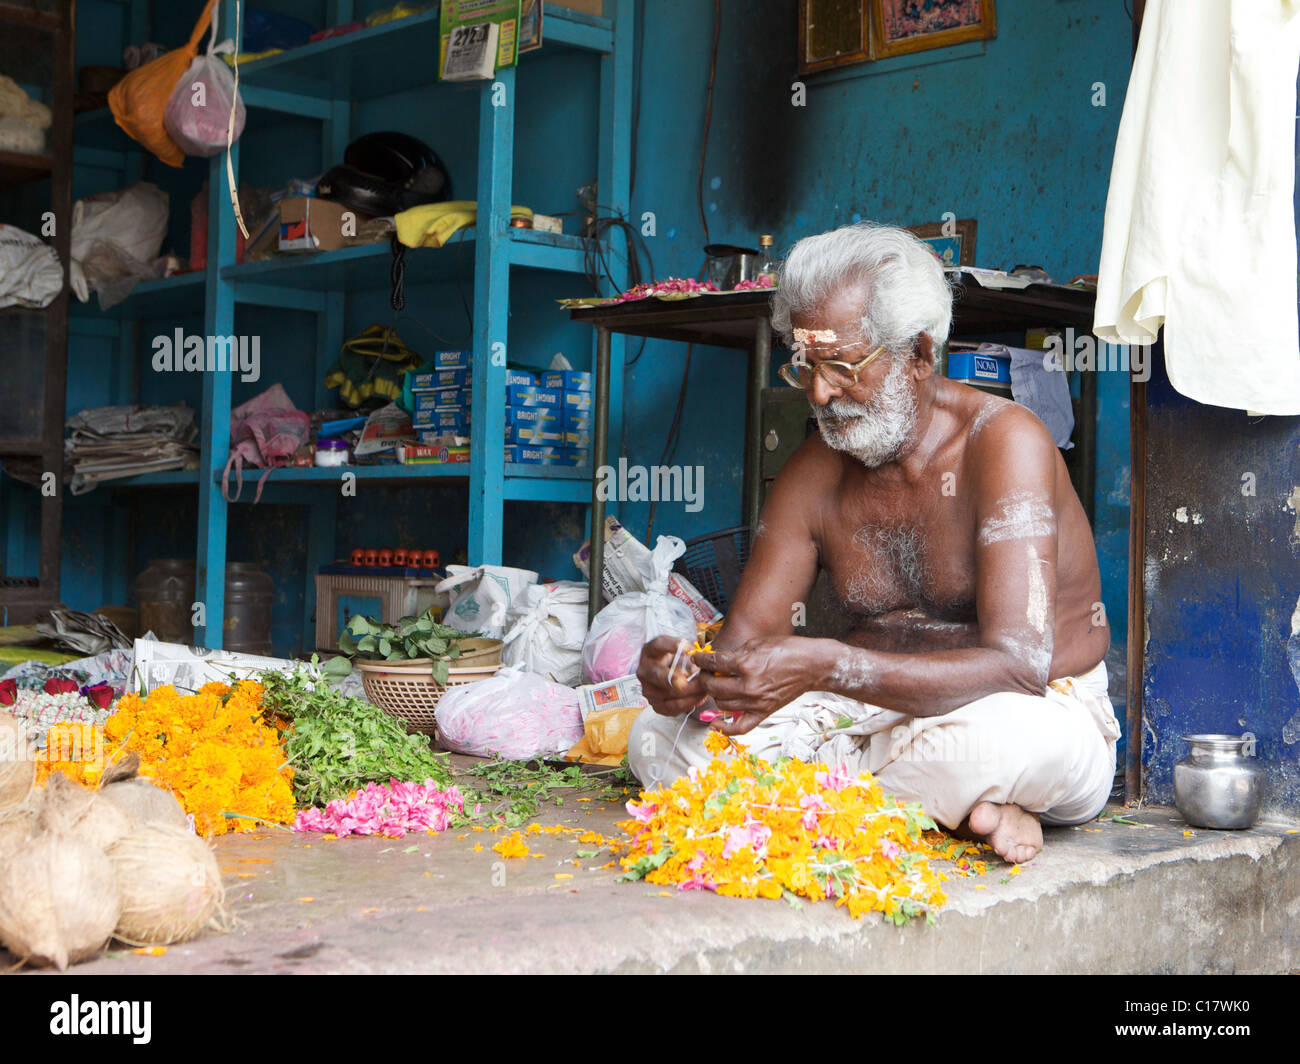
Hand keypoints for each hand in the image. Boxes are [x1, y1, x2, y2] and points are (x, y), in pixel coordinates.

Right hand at [637, 635, 707, 717]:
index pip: (658, 645)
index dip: (672, 645)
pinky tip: (700, 696)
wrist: (670, 675)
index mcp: (650, 651)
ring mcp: (648, 690)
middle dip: (673, 678)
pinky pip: (674, 707)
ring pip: (669, 693)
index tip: (688, 648)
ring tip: (705, 686)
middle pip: (658, 674)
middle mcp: (645, 671)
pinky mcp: (657, 705)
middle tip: (686, 681)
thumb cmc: (677, 659)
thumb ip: (689, 655)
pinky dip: (689, 702)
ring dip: (690, 691)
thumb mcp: (681, 651)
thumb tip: (695, 667)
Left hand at [694, 636, 816, 735]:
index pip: (713, 664)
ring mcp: (755, 702)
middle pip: (713, 686)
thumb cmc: (786, 650)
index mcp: (745, 664)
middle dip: (704, 678)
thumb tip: (716, 660)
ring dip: (715, 696)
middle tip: (704, 673)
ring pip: (721, 704)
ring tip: (716, 687)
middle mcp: (748, 686)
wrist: (810, 665)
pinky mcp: (763, 713)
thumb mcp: (757, 643)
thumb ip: (735, 653)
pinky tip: (715, 723)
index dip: (700, 661)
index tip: (696, 659)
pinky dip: (725, 728)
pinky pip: (739, 728)